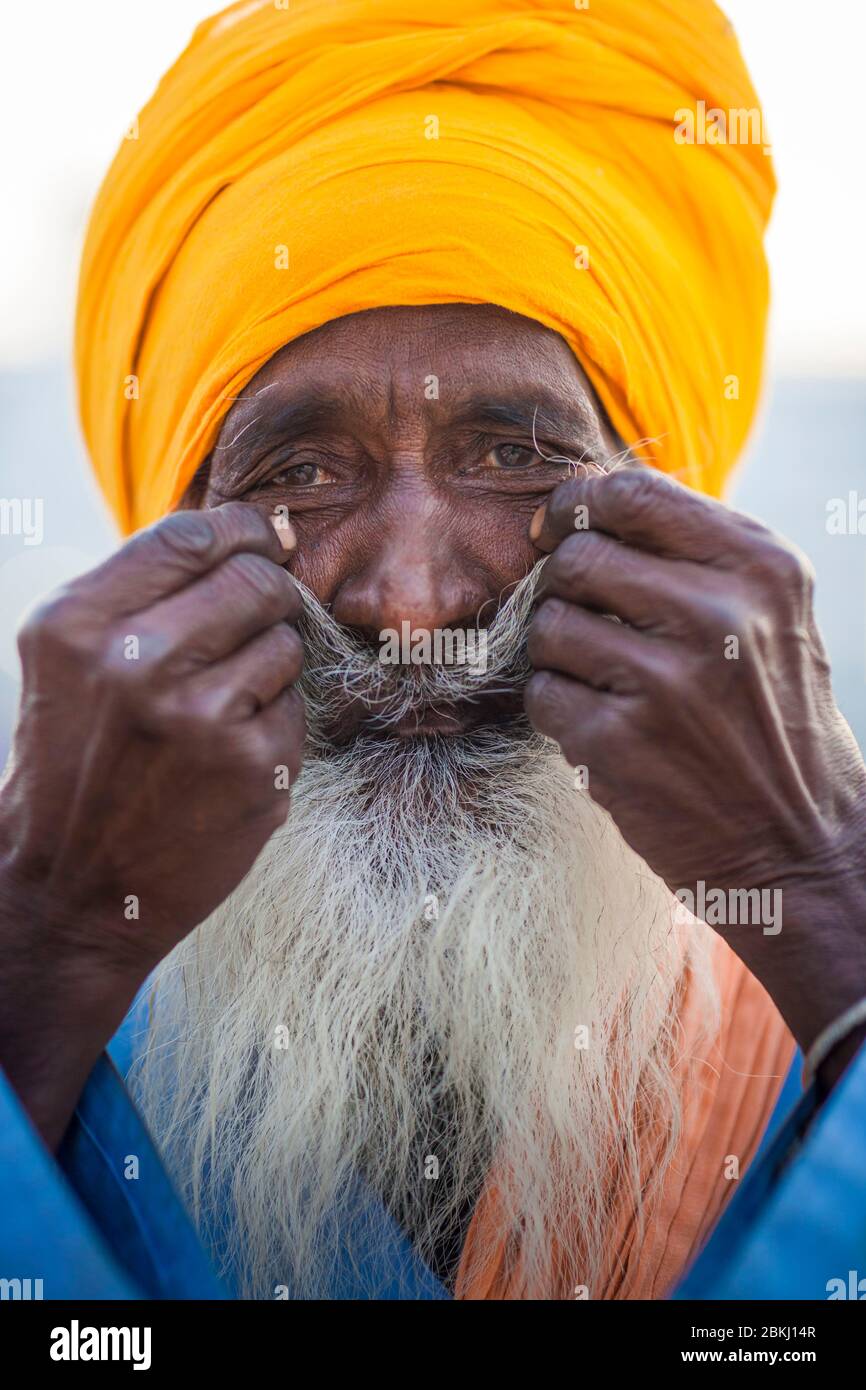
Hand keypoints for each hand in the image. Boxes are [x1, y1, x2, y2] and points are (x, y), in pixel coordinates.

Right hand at [0, 502, 304, 1142]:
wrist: (72, 894)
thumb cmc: (76, 768)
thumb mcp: (71, 662)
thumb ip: (144, 593)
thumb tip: (253, 535)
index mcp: (80, 624)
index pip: (192, 534)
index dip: (241, 533)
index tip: (260, 544)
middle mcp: (137, 661)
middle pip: (255, 580)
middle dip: (265, 598)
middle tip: (246, 634)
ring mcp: (201, 716)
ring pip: (285, 644)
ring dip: (266, 670)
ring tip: (213, 716)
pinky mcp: (254, 767)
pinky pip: (296, 709)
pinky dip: (273, 729)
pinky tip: (227, 763)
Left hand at [525, 467, 865, 1058]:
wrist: (801, 846)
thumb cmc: (772, 721)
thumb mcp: (770, 615)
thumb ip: (693, 555)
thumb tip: (581, 510)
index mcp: (760, 566)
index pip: (632, 493)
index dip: (577, 504)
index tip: (558, 529)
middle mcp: (718, 614)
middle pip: (577, 557)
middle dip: (567, 589)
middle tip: (593, 628)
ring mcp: (665, 681)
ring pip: (549, 625)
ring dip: (561, 655)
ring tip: (610, 687)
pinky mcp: (618, 743)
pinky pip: (543, 693)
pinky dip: (561, 710)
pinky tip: (607, 731)